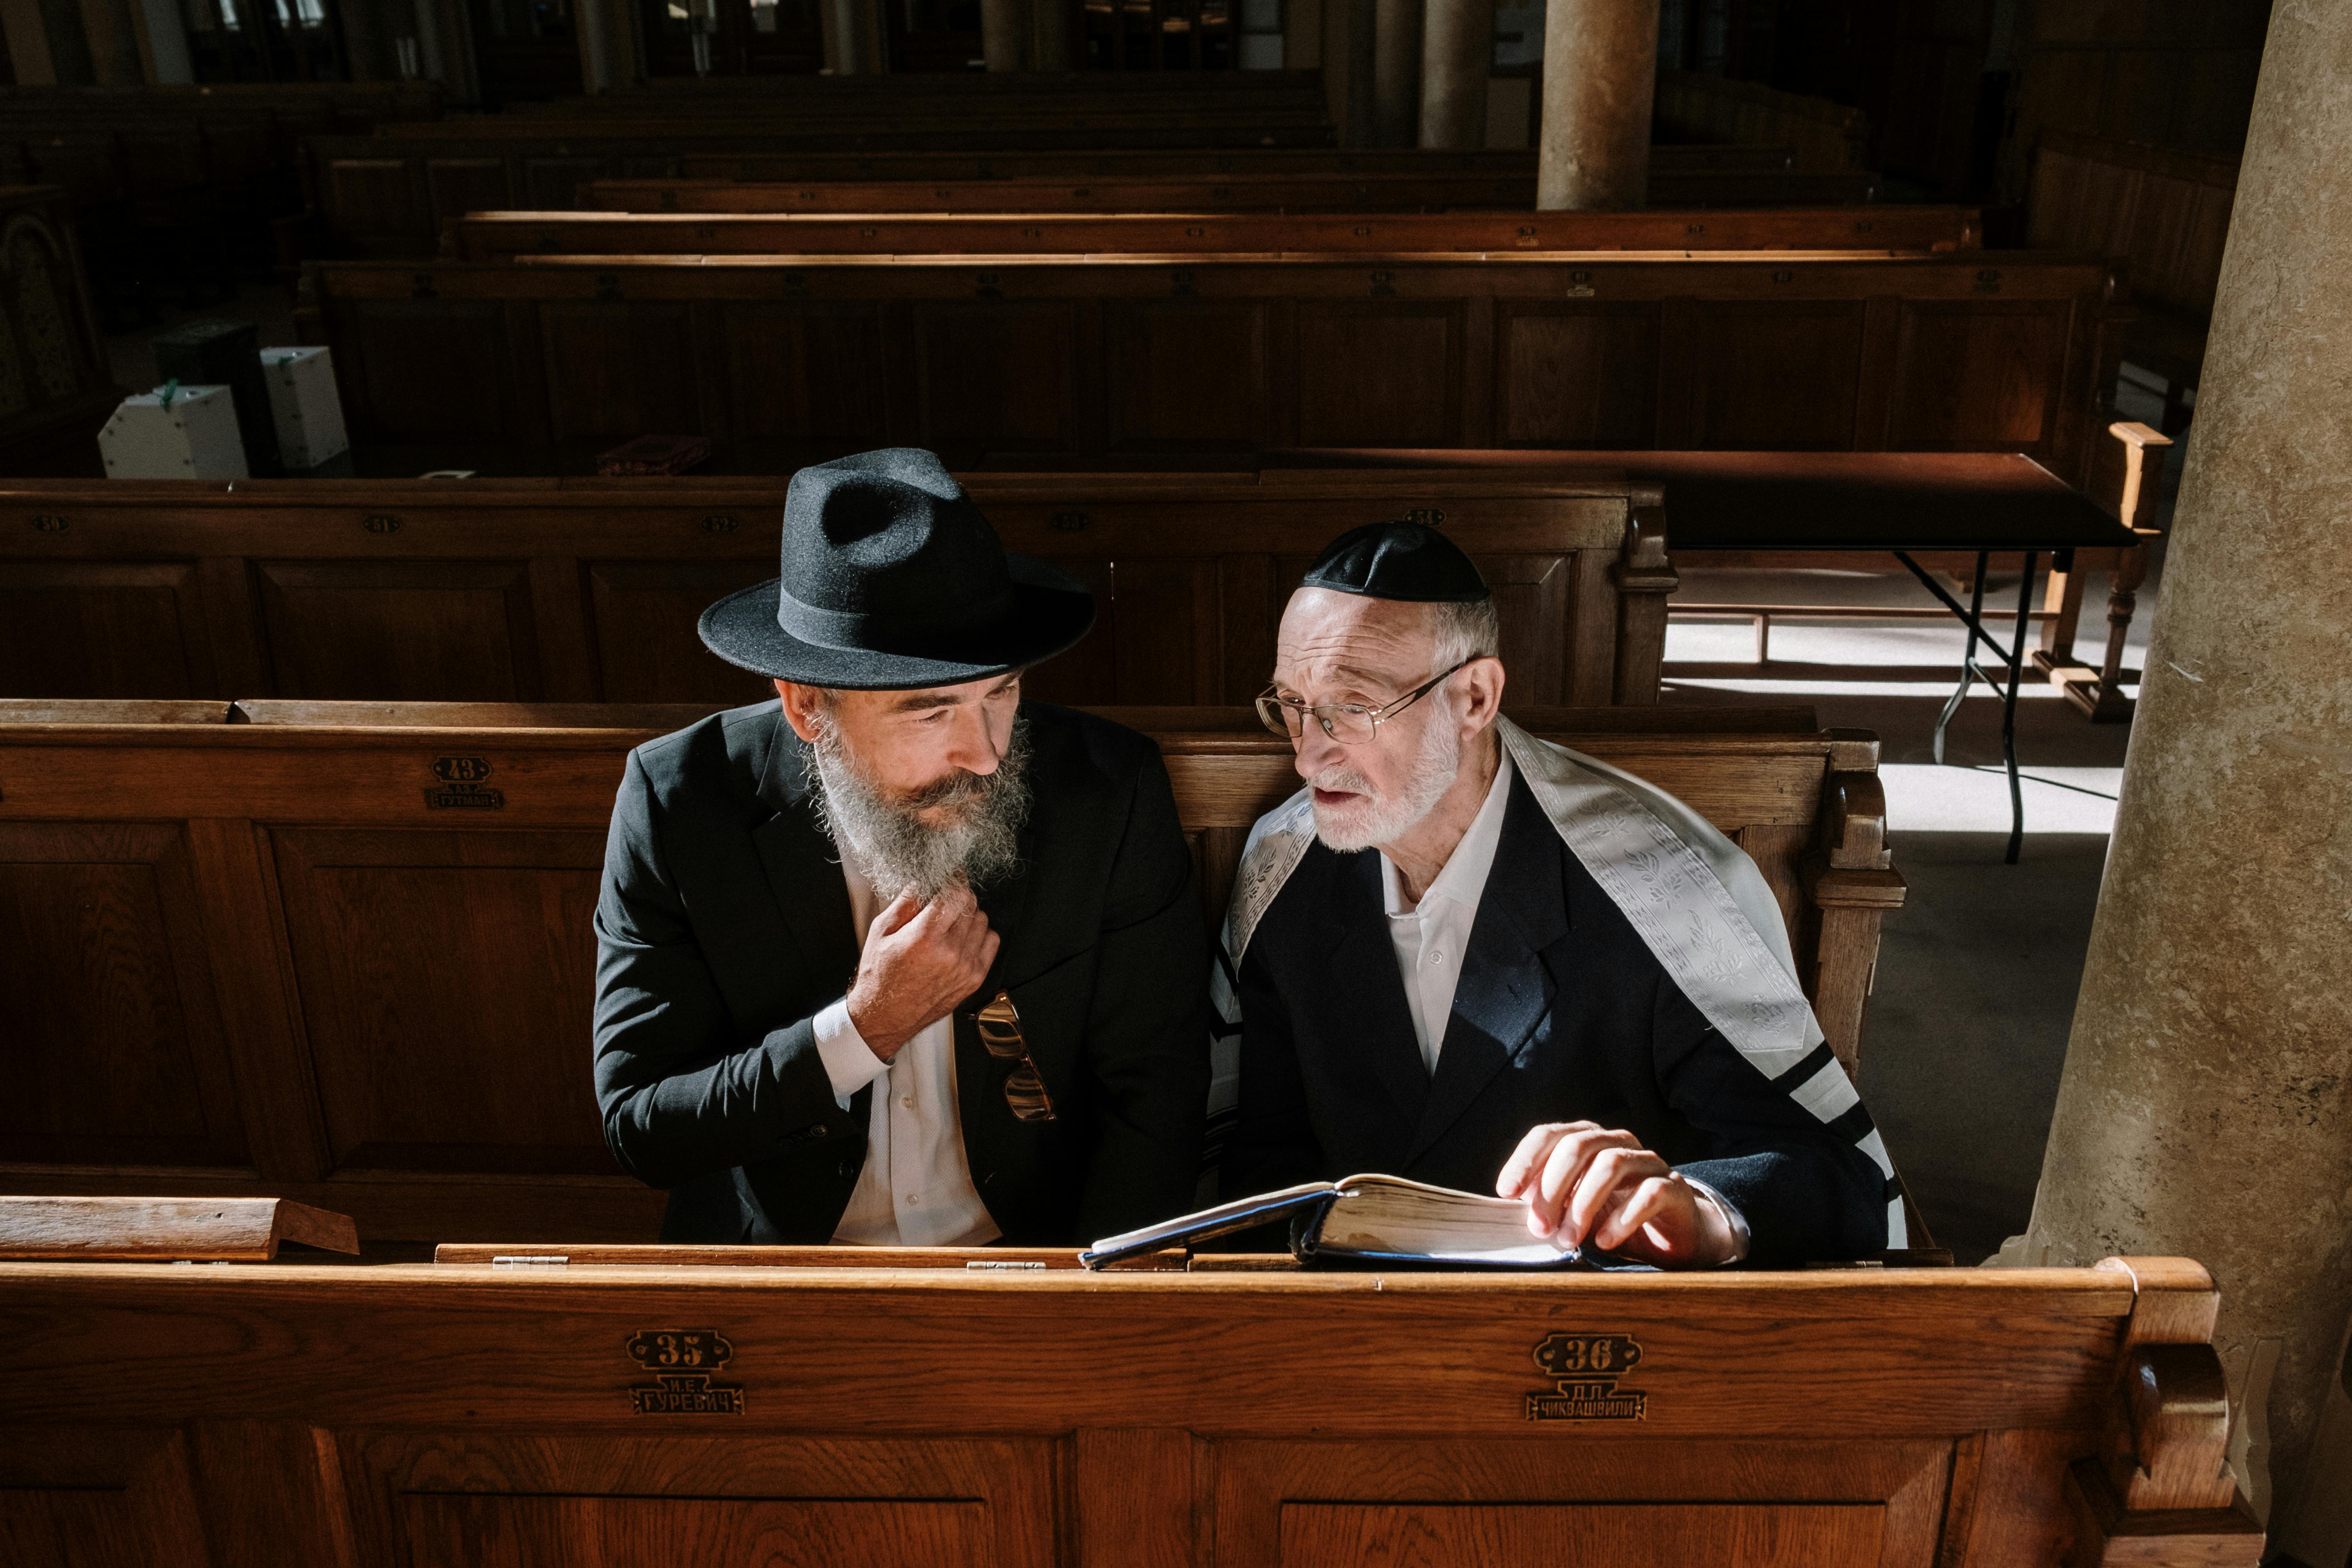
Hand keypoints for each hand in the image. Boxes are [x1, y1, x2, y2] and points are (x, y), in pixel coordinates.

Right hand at [844, 881, 999, 1061]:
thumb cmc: (880, 976)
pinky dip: (981, 934)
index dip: (954, 879)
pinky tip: (963, 937)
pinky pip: (991, 942)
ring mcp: (965, 966)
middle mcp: (949, 952)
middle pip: (970, 904)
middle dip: (959, 896)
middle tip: (946, 899)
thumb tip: (923, 881)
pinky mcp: (974, 979)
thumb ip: (905, 902)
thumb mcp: (881, 932)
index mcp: (924, 937)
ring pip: (982, 920)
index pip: (955, 893)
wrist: (885, 1016)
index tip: (951, 875)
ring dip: (969, 914)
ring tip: (951, 921)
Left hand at [1495, 1121, 1738, 1268]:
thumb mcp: (1574, 1210)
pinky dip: (1622, 1218)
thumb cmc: (1614, 1218)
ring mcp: (1648, 1162)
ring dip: (1583, 1204)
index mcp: (1587, 1141)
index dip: (1525, 1159)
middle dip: (1552, 1188)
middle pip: (1577, 1147)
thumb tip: (1510, 1208)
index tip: (1507, 1192)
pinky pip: (1648, 1193)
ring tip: (1568, 1239)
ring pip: (1610, 1165)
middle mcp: (1617, 1143)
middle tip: (1539, 1228)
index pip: (1549, 1134)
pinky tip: (1604, 1241)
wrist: (1675, 1234)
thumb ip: (1547, 1203)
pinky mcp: (1674, 1188)